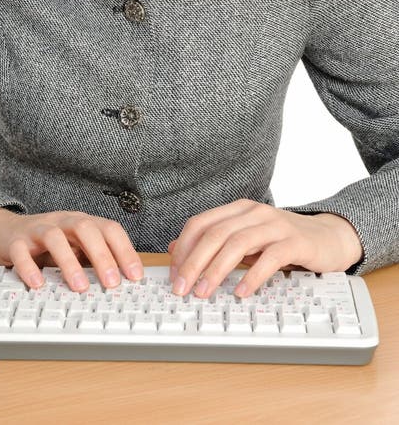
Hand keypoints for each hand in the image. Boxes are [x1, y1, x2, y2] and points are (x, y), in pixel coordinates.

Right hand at [0, 207, 143, 291]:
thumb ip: (94, 261)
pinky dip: (29, 267)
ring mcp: (38, 230)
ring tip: (80, 288)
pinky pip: (21, 251)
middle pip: (85, 229)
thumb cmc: (47, 243)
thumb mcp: (75, 248)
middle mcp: (62, 222)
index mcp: (81, 223)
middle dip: (101, 255)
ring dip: (69, 263)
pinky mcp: (15, 241)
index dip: (124, 250)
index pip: (109, 229)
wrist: (5, 232)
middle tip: (112, 283)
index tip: (135, 276)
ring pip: (55, 237)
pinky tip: (38, 284)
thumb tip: (123, 283)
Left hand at [168, 199, 363, 298]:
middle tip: (181, 288)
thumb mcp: (245, 240)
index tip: (173, 273)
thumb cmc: (282, 241)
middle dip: (194, 262)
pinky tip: (241, 292)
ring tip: (204, 292)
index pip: (200, 223)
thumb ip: (215, 243)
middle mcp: (254, 213)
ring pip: (237, 243)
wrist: (328, 237)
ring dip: (216, 270)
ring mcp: (275, 225)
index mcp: (238, 210)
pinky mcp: (296, 242)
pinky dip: (253, 276)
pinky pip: (270, 258)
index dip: (183, 248)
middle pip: (215, 234)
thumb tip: (175, 250)